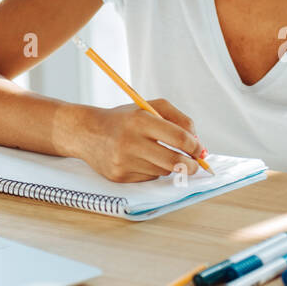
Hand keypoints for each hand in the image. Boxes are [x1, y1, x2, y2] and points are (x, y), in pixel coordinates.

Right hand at [74, 99, 204, 182]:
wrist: (87, 132)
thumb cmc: (123, 119)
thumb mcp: (150, 107)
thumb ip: (179, 119)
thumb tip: (198, 143)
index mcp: (141, 120)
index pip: (180, 138)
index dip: (196, 146)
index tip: (199, 149)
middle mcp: (131, 142)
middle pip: (175, 162)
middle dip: (191, 165)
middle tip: (194, 164)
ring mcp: (124, 162)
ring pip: (163, 171)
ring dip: (169, 165)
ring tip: (157, 153)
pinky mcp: (120, 176)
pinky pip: (149, 178)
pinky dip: (152, 170)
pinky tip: (140, 160)